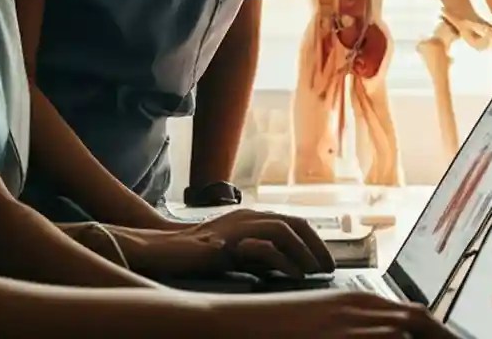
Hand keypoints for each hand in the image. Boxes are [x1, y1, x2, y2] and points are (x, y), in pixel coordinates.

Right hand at [116, 209, 334, 277]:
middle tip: (329, 267)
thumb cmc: (200, 254)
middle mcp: (249, 216)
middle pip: (296, 223)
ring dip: (305, 252)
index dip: (314, 240)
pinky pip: (263, 247)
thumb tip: (292, 268)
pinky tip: (293, 275)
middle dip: (317, 245)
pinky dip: (283, 260)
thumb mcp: (238, 253)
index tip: (327, 261)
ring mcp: (238, 227)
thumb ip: (262, 255)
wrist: (162, 249)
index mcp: (254, 216)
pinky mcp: (226, 243)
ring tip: (316, 271)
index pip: (294, 222)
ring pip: (284, 230)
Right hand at [209, 292, 457, 338]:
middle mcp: (356, 309)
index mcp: (357, 300)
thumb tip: (392, 331)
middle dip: (441, 336)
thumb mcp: (324, 317)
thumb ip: (357, 325)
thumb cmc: (274, 324)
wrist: (230, 320)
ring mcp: (344, 327)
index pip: (415, 315)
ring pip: (399, 334)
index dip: (439, 330)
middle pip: (417, 322)